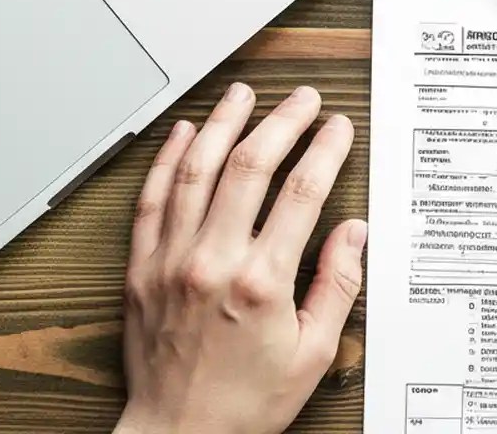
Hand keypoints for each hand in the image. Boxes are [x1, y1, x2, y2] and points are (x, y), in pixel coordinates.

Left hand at [116, 84, 365, 433]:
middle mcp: (213, 261)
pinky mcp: (141, 268)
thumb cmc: (246, 403)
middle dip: (282, 122)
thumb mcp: (314, 353)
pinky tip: (184, 133)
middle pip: (250, 167)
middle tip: (302, 99)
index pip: (302, 193)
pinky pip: (153, 200)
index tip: (337, 128)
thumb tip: (354, 232)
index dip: (324, 150)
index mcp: (262, 282)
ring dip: (222, 124)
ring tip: (242, 94)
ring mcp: (172, 260)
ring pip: (197, 170)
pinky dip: (168, 160)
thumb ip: (337, 285)